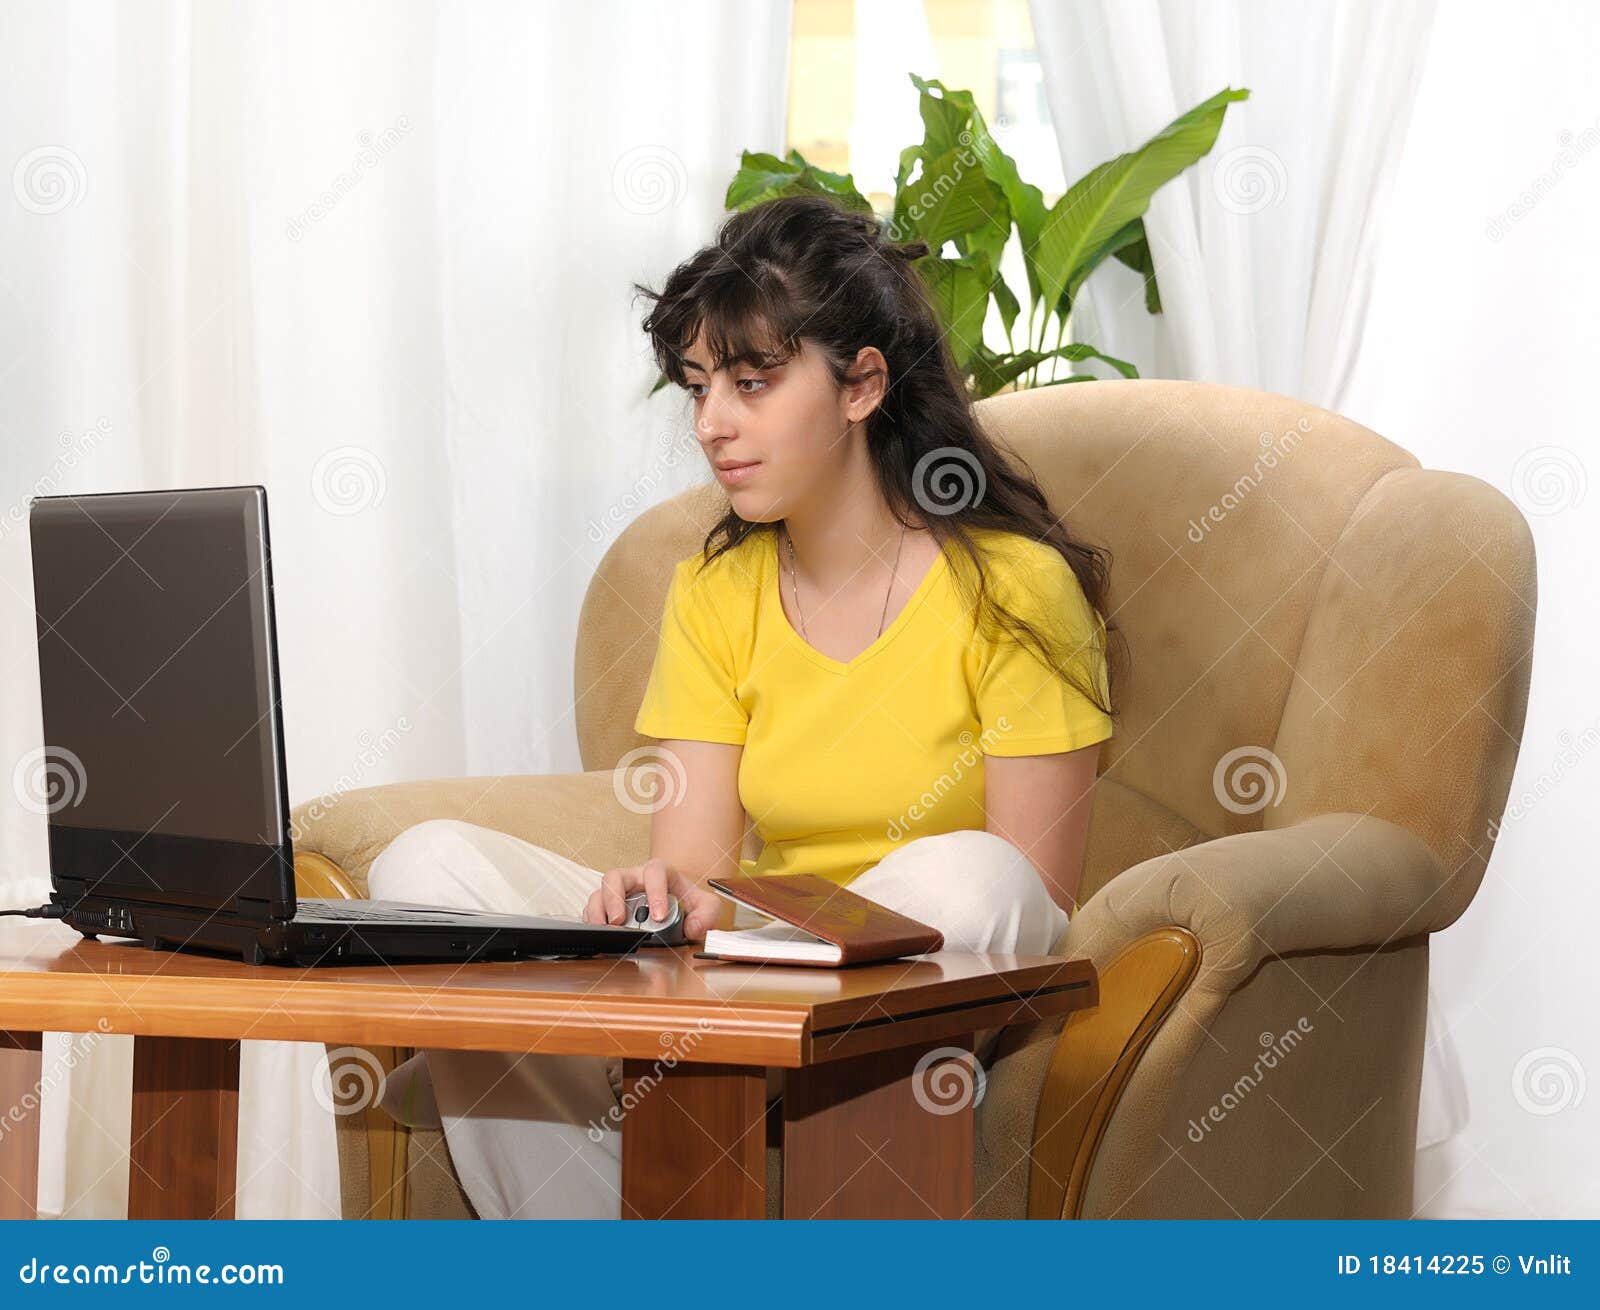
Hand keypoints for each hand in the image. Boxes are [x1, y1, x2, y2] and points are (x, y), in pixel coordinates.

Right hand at [582, 858, 725, 942]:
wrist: (677, 905)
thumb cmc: (687, 902)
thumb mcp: (706, 906)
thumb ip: (707, 914)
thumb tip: (693, 927)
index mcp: (659, 873)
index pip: (654, 872)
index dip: (655, 892)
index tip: (659, 916)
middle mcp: (634, 878)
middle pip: (616, 876)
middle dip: (614, 899)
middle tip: (619, 922)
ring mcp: (618, 892)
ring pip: (600, 892)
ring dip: (598, 911)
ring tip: (605, 930)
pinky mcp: (606, 907)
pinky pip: (592, 909)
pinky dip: (592, 921)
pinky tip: (598, 935)